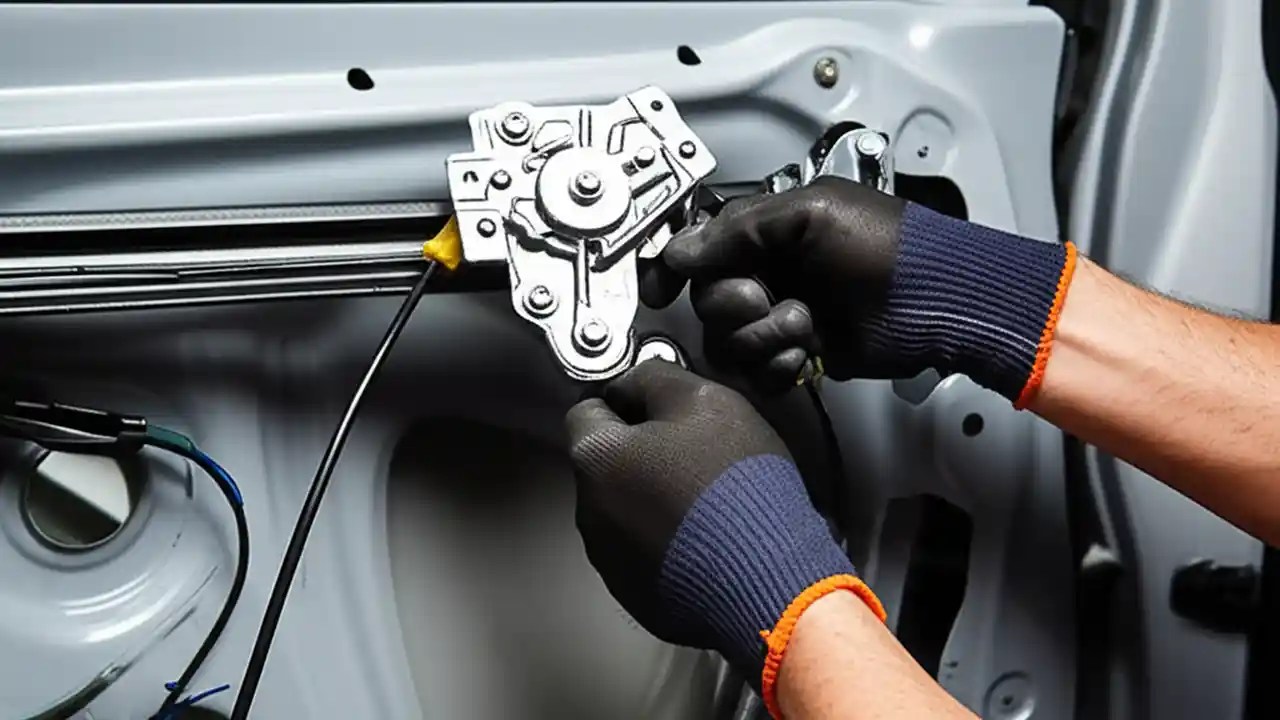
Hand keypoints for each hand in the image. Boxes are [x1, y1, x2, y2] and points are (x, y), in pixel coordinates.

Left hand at [565, 359, 877, 683]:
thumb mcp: (703, 398)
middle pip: (607, 466)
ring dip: (654, 502)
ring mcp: (610, 561)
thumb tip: (631, 383)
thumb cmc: (732, 481)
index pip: (587, 410)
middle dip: (641, 456)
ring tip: (709, 504)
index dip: (626, 402)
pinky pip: (645, 555)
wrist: (767, 578)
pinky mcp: (637, 598)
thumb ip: (654, 378)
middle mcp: (588, 513)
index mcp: (594, 458)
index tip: (664, 410)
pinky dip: (669, 544)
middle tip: (697, 456)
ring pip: (625, 513)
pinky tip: (709, 542)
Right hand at [642, 176, 1076, 403]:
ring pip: (728, 342)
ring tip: (806, 326)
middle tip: (772, 298)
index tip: (659, 289)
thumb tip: (680, 250)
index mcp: (767, 231)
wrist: (938, 301)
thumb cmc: (887, 247)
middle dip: (736, 305)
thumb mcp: (812, 213)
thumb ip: (739, 229)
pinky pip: (758, 372)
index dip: (673, 269)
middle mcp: (768, 273)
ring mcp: (781, 317)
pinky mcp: (800, 356)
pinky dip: (777, 367)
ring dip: (762, 338)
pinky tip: (809, 355)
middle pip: (707, 301)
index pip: (698, 249)